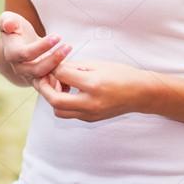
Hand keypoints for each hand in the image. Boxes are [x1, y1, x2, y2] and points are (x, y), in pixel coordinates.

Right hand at [0, 11, 71, 83]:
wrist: (17, 45)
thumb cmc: (14, 29)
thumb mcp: (8, 20)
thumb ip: (7, 20)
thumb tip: (8, 25)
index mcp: (11, 54)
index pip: (25, 54)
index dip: (41, 47)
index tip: (57, 36)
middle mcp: (20, 69)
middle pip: (37, 70)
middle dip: (54, 59)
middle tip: (68, 46)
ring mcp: (31, 76)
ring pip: (46, 79)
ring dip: (60, 69)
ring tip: (71, 55)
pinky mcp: (41, 80)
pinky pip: (52, 86)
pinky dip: (63, 83)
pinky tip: (74, 73)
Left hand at [33, 60, 154, 121]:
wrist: (140, 93)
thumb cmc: (121, 74)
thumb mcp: (98, 64)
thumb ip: (75, 66)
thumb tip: (56, 67)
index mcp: (93, 84)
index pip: (62, 75)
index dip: (53, 68)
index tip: (51, 63)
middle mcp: (90, 102)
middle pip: (55, 100)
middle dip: (45, 88)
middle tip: (43, 77)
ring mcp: (90, 114)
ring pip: (60, 111)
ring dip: (53, 98)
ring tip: (58, 85)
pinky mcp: (91, 119)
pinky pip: (70, 114)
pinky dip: (64, 103)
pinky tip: (69, 91)